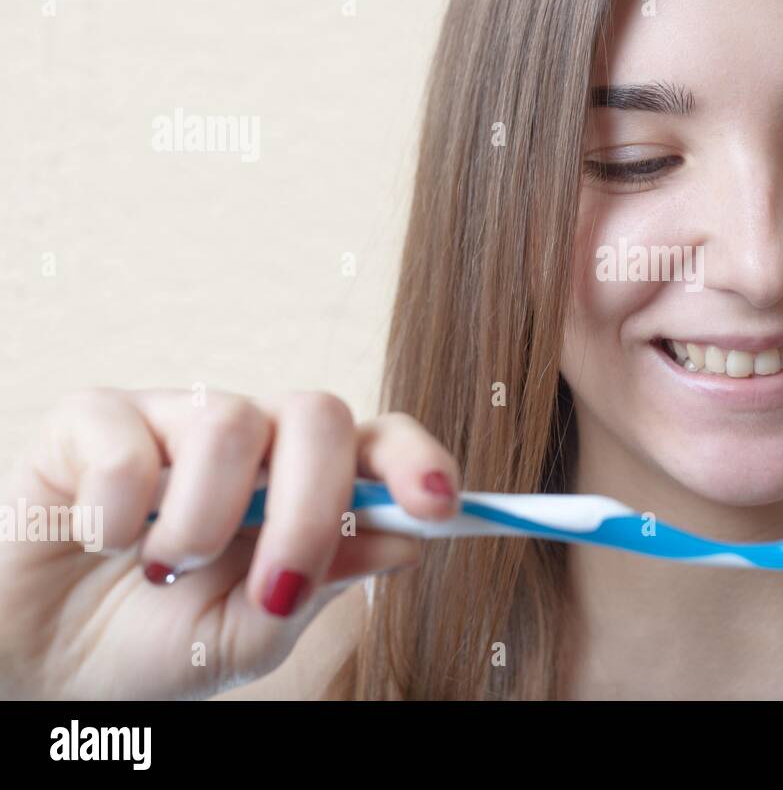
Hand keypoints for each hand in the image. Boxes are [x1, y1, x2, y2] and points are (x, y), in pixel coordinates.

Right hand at [0, 388, 459, 698]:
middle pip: (319, 415)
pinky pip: (130, 440)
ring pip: (230, 422)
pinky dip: (120, 512)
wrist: (39, 667)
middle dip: (312, 508)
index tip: (441, 506)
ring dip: (204, 522)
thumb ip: (320, 585)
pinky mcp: (93, 419)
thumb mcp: (247, 635)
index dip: (417, 461)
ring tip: (165, 571)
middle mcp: (252, 441)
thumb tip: (406, 541)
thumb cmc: (153, 643)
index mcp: (303, 484)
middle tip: (274, 586)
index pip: (379, 442)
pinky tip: (104, 541)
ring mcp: (173, 421)